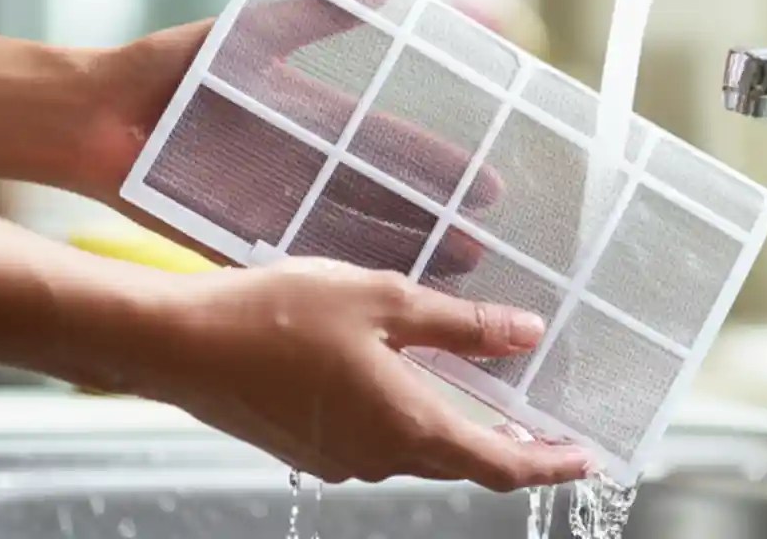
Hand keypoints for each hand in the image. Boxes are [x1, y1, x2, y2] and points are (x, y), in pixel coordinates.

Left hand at [78, 0, 498, 275]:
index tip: (487, 185)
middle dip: (433, 221)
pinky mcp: (240, 236)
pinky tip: (375, 293)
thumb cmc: (169, 70)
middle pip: (383, 199)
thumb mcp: (248, 34)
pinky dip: (335, 275)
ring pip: (352, 235)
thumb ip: (313, 17)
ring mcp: (276, 206)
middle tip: (481, 246)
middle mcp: (305, 169)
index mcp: (313, 121)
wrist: (97, 115)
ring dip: (399, 254)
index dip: (439, 165)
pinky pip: (298, 258)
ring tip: (447, 274)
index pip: (391, 145)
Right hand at [148, 256, 590, 488]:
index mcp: (407, 425)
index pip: (500, 465)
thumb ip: (461, 326)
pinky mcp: (309, 447)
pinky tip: (405, 379)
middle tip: (542, 423)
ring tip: (481, 392)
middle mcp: (378, 456)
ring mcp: (340, 458)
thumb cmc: (277, 315)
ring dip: (455, 428)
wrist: (180, 346)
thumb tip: (528, 336)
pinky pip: (377, 440)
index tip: (586, 460)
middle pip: (461, 462)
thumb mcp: (383, 302)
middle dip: (508, 447)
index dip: (549, 464)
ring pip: (417, 449)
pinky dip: (409, 419)